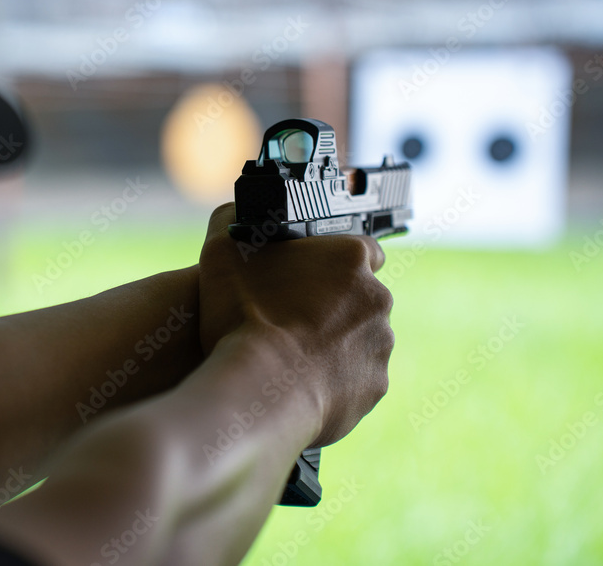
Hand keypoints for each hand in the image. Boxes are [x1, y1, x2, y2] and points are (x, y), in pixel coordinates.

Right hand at [197, 203, 394, 447]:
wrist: (260, 390)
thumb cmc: (243, 317)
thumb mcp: (223, 250)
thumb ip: (235, 222)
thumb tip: (236, 213)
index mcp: (351, 259)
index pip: (361, 246)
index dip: (332, 259)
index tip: (309, 273)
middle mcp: (377, 298)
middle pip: (360, 294)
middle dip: (333, 303)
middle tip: (290, 314)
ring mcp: (379, 345)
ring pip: (359, 337)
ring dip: (334, 340)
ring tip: (292, 352)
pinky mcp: (374, 386)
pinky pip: (356, 377)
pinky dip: (334, 378)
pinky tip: (301, 380)